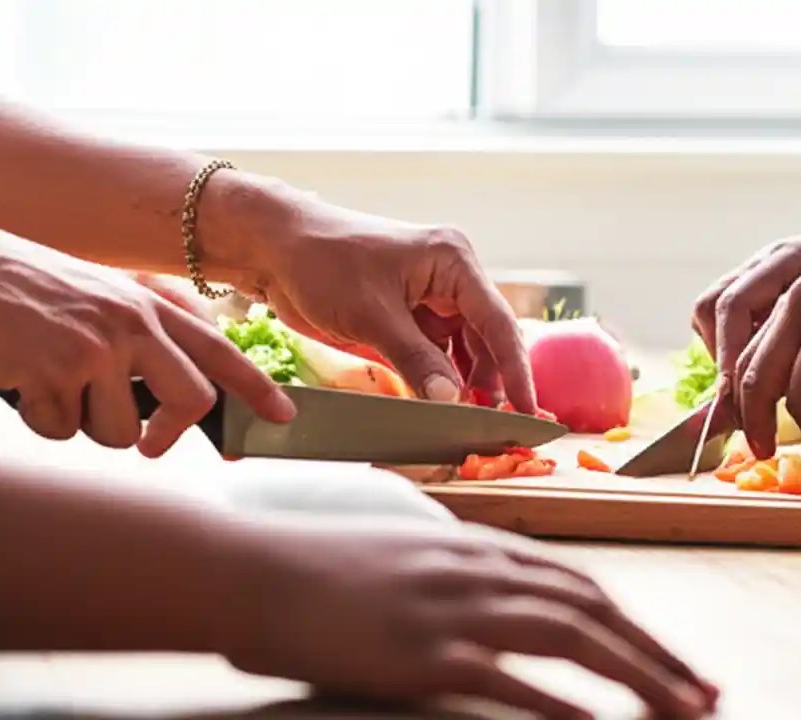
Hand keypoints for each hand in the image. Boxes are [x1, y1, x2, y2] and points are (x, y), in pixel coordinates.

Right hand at [0, 211, 293, 455]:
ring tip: (52, 380)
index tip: (283, 415)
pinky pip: (60, 430)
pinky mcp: (54, 373)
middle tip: (147, 443)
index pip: (218, 350)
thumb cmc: (21, 289)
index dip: (256, 387)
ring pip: (118, 431)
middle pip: (189, 401)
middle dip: (166, 433)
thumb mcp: (98, 294)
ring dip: (83, 422)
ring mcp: (94, 349)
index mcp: (145, 305)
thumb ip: (143, 331)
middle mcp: (130, 325)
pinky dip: (38, 418)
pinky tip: (21, 379)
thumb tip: (182, 384)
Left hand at [219, 180, 534, 411]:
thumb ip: (417, 361)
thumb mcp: (372, 316)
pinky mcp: (408, 315)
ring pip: (464, 349)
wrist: (273, 247)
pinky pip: (437, 353)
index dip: (516, 370)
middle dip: (493, 381)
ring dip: (466, 384)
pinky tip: (440, 405)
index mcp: (453, 260)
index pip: (498, 322)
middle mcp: (450, 276)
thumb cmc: (323, 262)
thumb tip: (453, 402)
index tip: (527, 411)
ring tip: (468, 421)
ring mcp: (430, 296)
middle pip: (488, 338)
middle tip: (498, 426)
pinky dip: (440, 380)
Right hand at [226, 520, 716, 718]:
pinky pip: (509, 678)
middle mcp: (478, 571)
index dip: (633, 622)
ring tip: (682, 710)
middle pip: (592, 609)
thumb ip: (457, 574)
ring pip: (570, 637)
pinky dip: (559, 702)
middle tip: (703, 693)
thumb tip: (498, 600)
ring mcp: (454, 608)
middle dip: (656, 653)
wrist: (250, 569)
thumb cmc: (318, 569)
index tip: (670, 657)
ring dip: (637, 675)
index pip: (578, 583)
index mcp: (476, 548)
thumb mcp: (402, 556)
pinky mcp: (423, 652)